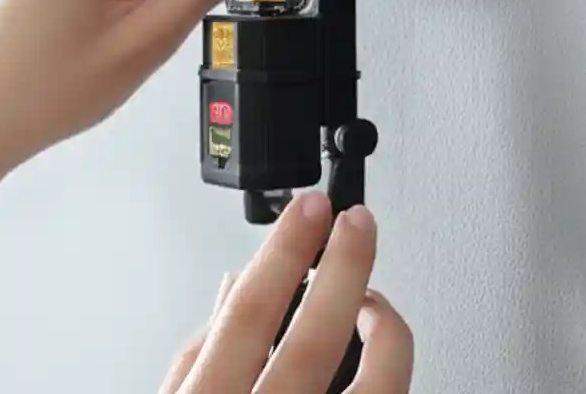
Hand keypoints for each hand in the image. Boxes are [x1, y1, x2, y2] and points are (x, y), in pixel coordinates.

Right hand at [160, 193, 413, 392]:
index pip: (249, 314)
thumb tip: (232, 286)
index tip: (307, 210)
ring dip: (384, 330)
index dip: (285, 252)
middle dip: (344, 270)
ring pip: (373, 384)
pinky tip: (381, 351)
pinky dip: (390, 369)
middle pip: (314, 340)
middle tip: (357, 223)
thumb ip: (195, 355)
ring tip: (374, 297)